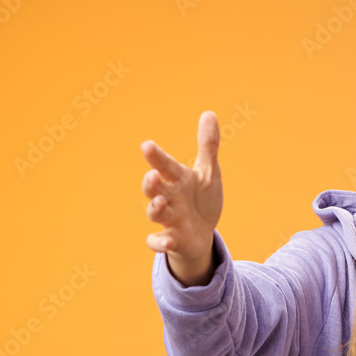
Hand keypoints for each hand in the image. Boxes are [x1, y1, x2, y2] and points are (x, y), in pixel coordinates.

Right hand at [141, 111, 222, 284]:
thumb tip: (209, 113)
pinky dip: (159, 243)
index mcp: (178, 179)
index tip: (147, 145)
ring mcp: (169, 219)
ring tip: (161, 203)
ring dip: (155, 208)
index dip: (156, 157)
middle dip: (151, 183)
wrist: (201, 234)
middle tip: (152, 175)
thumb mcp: (209, 173)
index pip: (165, 166)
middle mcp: (170, 198)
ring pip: (155, 213)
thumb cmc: (202, 200)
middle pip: (154, 188)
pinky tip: (167, 242)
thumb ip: (208, 146)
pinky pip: (158, 242)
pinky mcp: (171, 239)